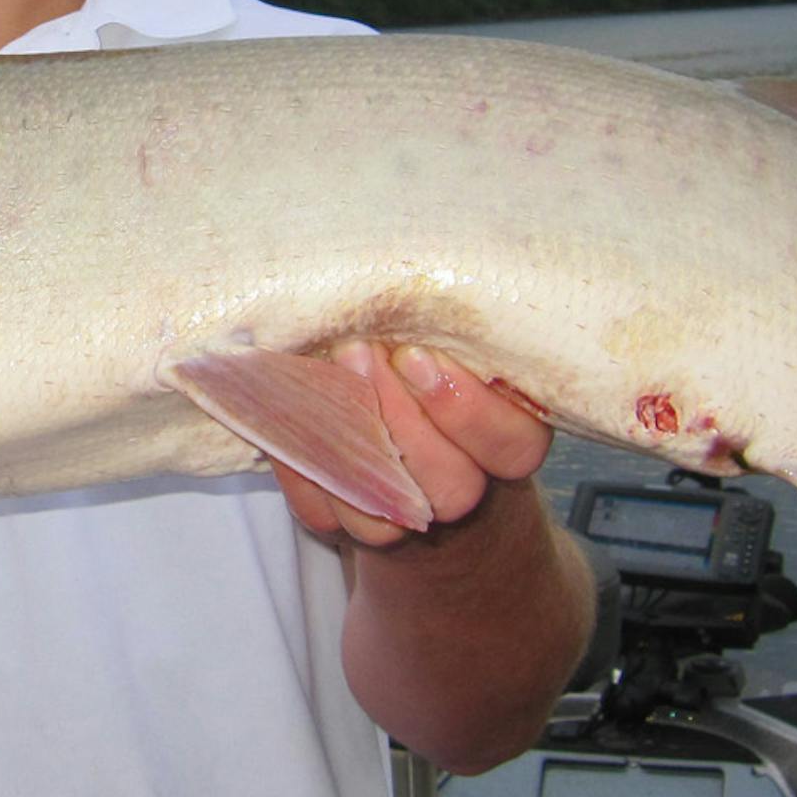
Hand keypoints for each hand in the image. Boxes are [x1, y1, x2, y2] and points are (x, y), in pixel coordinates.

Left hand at [273, 341, 549, 548]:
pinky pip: (322, 512)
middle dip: (400, 417)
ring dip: (348, 443)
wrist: (396, 432)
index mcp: (505, 441)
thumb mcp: (451, 338)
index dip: (468, 409)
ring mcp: (402, 518)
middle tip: (357, 350)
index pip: (513, 445)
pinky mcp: (343, 524)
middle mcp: (463, 488)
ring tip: (320, 378)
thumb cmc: (428, 361)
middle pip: (454, 485)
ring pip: (386, 511)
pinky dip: (299, 463)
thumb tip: (390, 273)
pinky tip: (282, 416)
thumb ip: (441, 323)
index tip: (415, 356)